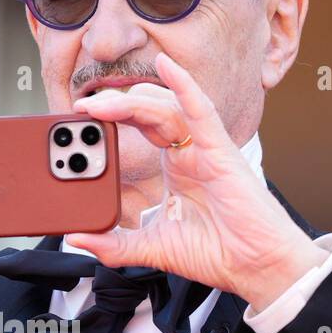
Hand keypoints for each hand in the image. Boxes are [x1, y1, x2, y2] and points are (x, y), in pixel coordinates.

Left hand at [67, 54, 323, 311]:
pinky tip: (166, 65)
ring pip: (166, 107)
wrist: (254, 267)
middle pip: (148, 111)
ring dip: (131, 101)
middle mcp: (189, 151)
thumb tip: (77, 238)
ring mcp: (205, 148)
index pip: (139, 128)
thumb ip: (114, 245)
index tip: (79, 124)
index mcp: (175, 167)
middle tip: (80, 111)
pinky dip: (184, 85)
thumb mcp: (151, 248)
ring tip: (99, 104)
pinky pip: (201, 109)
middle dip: (113, 106)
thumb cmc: (218, 252)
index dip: (111, 120)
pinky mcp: (220, 150)